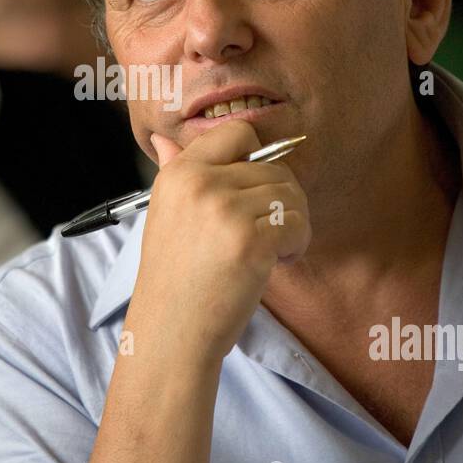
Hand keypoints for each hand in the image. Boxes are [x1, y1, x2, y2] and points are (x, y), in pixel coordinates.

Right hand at [128, 120, 310, 371]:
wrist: (171, 330)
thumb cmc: (173, 277)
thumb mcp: (164, 214)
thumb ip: (173, 171)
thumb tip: (166, 140)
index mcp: (179, 173)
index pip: (237, 131)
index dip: (257, 159)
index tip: (252, 192)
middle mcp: (201, 184)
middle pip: (274, 168)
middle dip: (281, 201)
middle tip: (266, 234)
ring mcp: (227, 211)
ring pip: (291, 195)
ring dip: (292, 224)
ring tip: (271, 250)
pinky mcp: (252, 241)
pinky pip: (298, 224)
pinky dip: (297, 245)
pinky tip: (276, 263)